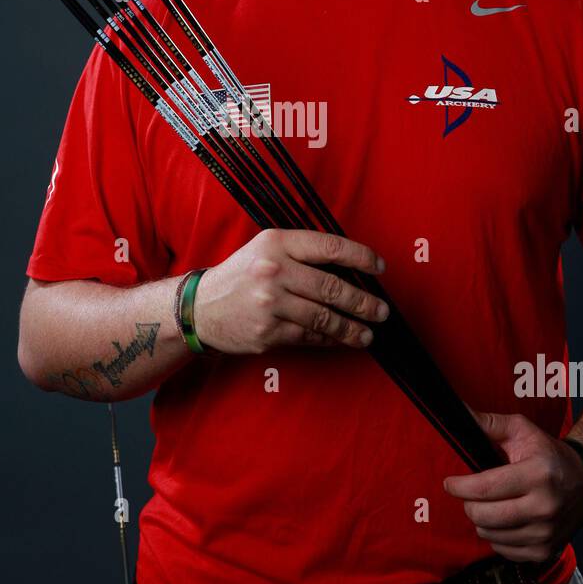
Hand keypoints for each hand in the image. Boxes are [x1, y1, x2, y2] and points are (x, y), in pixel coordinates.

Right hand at [190, 228, 389, 354]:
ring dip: (353, 328)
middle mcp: (274, 271)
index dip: (360, 257)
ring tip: (368, 333)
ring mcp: (270, 304)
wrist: (200, 308)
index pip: (329, 247)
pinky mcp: (268, 332)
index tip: (380, 267)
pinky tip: (341, 340)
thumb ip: (302, 252)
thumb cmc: (241, 275)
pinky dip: (330, 339)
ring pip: (325, 317)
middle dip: (364, 302)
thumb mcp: (265, 248)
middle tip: (382, 311)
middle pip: (333, 287)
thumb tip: (352, 267)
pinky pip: (310, 336)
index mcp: (276, 243)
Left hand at [442, 410, 582, 562]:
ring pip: (490, 535)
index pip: (485, 488)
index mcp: (538, 474)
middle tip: (471, 494)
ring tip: (490, 505)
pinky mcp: (545, 551)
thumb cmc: (548, 454)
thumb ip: (489, 424)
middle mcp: (544, 506)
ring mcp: (546, 533)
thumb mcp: (522, 430)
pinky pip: (503, 550)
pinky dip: (496, 537)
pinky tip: (504, 521)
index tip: (449, 483)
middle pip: (484, 516)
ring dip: (481, 521)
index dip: (460, 487)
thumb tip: (458, 413)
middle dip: (468, 504)